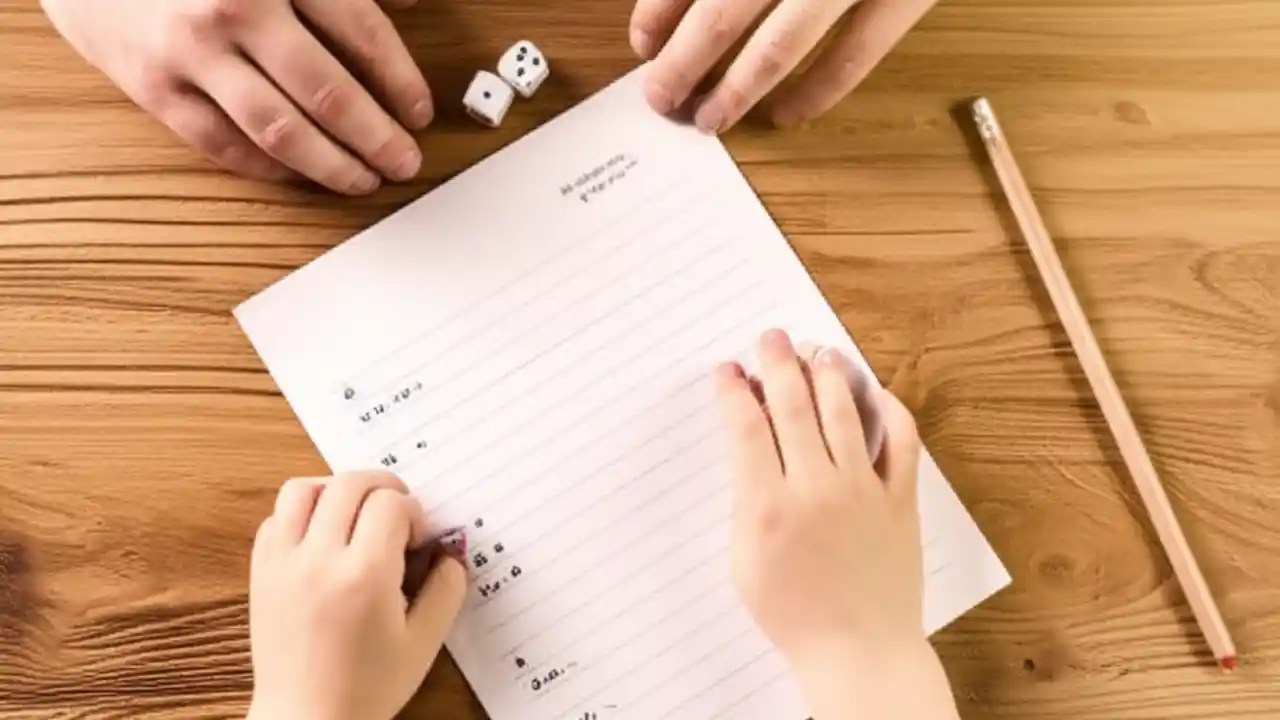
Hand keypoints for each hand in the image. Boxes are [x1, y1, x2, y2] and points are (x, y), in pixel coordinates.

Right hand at [41, 0, 431, 193]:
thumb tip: (412, 6)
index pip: (362, 35)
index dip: (401, 83)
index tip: (420, 113)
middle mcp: (235, 10)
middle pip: (329, 92)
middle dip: (378, 138)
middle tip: (404, 161)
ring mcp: (192, 53)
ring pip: (281, 131)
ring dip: (333, 165)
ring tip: (363, 179)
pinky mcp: (157, 89)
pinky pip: (229, 146)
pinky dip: (274, 169)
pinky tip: (304, 174)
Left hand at [247, 472, 466, 719]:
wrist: (307, 719)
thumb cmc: (367, 688)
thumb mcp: (424, 642)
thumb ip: (447, 590)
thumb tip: (448, 552)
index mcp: (364, 577)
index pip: (391, 504)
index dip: (414, 512)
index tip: (419, 539)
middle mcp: (318, 561)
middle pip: (349, 483)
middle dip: (383, 487)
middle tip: (397, 513)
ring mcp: (283, 564)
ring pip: (303, 489)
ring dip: (336, 489)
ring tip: (356, 514)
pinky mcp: (261, 572)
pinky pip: (276, 517)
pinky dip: (302, 513)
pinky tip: (324, 537)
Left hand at [630, 0, 937, 131]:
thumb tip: (672, 7)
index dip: (661, 10)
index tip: (642, 43)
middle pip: (725, 9)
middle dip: (684, 61)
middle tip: (661, 97)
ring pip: (782, 44)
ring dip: (738, 89)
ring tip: (709, 119)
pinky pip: (854, 57)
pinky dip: (815, 93)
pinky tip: (782, 114)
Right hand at [717, 330, 959, 718]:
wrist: (858, 649)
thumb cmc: (793, 615)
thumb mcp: (744, 561)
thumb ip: (745, 502)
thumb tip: (749, 449)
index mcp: (769, 506)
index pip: (747, 428)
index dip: (735, 392)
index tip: (728, 371)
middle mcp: (816, 489)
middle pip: (794, 406)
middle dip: (778, 362)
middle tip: (770, 337)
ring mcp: (863, 491)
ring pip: (844, 412)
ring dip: (828, 373)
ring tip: (817, 351)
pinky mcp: (900, 499)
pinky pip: (901, 440)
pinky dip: (888, 409)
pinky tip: (872, 391)